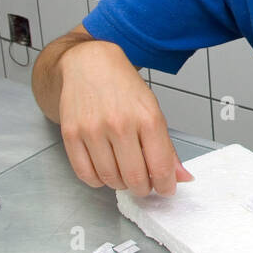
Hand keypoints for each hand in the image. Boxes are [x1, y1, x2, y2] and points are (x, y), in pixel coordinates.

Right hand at [58, 40, 193, 195]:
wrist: (89, 64)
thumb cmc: (123, 87)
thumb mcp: (153, 110)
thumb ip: (166, 147)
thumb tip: (181, 177)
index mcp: (147, 117)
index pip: (160, 166)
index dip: (166, 185)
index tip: (166, 188)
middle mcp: (120, 124)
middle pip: (135, 178)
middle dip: (144, 188)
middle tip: (145, 184)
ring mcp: (93, 130)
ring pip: (110, 179)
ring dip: (121, 184)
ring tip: (125, 173)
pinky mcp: (71, 134)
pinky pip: (86, 174)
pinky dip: (98, 180)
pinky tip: (106, 170)